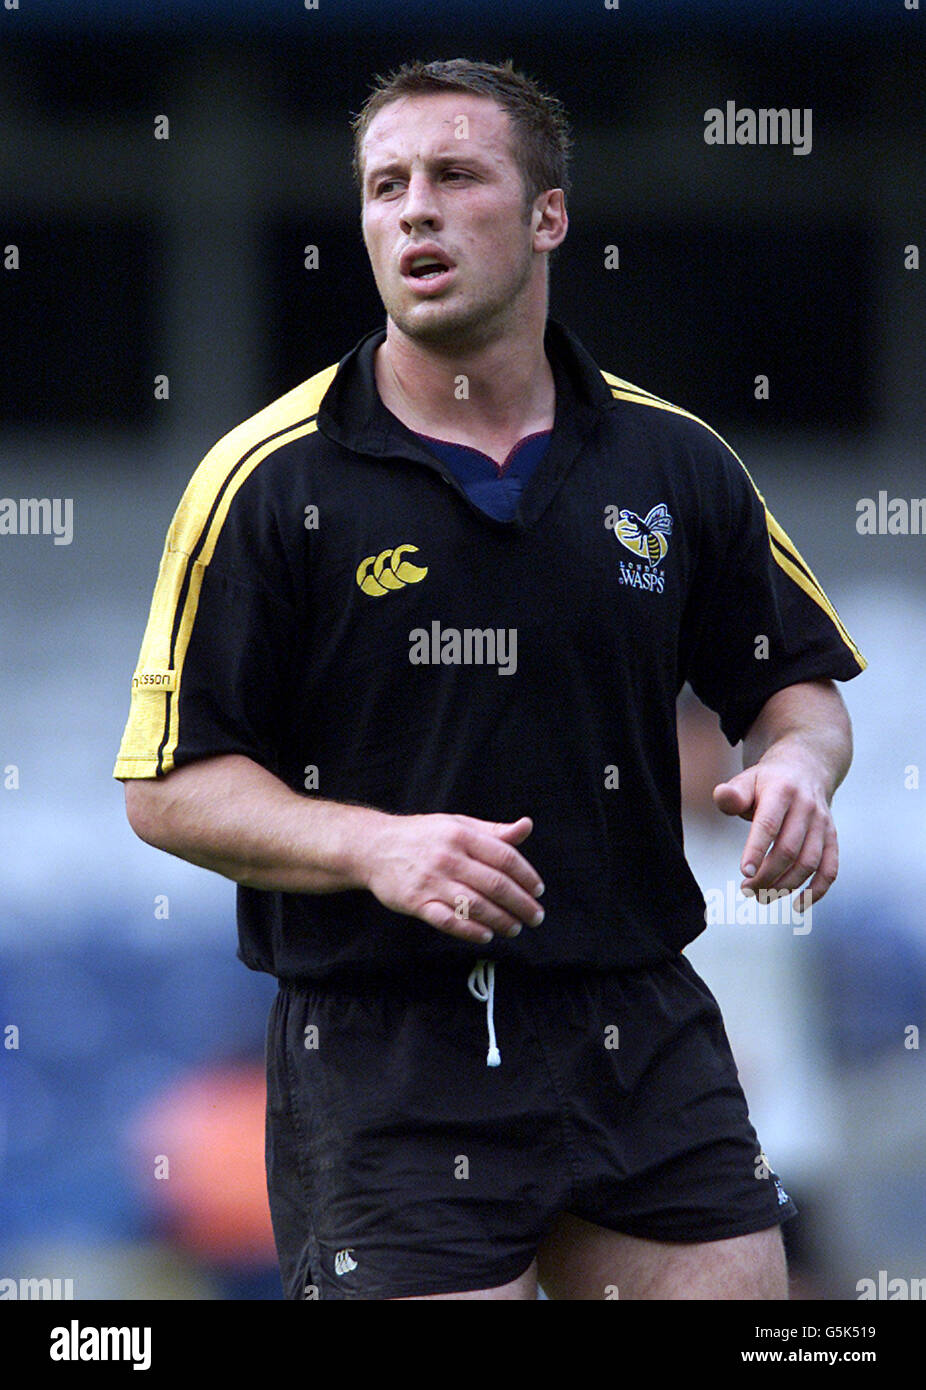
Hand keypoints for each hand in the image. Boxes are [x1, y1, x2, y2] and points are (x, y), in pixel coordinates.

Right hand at [361, 812, 544, 943]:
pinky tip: (486, 935)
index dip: (526, 876)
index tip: (538, 890)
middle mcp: (448, 857)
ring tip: (515, 928)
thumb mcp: (457, 824)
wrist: (374, 847)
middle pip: (495, 885)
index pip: (504, 857)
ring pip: (475, 905)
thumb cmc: (422, 835)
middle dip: (521, 904)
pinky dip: (470, 930)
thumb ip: (493, 831)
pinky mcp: (416, 902)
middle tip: (536, 916)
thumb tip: (526, 827)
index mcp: (461, 835)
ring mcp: (431, 881)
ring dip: (501, 920)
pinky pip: (448, 920)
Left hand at [712, 749, 837, 904]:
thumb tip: (722, 796)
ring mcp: (822, 823)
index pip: (769, 824)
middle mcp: (806, 807)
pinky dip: (817, 891)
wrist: (806, 769)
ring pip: (809, 863)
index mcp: (782, 791)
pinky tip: (798, 905)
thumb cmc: (767, 782)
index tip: (745, 872)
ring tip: (762, 897)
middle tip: (747, 890)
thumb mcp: (747, 780)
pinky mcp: (832, 838)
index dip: (757, 850)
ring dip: (785, 886)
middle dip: (767, 876)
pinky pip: (830, 869)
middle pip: (789, 849)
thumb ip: (733, 794)